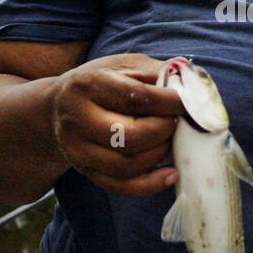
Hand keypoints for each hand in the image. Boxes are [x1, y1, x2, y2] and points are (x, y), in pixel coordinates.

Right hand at [48, 54, 185, 195]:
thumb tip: (194, 85)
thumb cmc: (100, 82)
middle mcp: (77, 118)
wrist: (58, 106)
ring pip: (125, 165)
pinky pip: (119, 185)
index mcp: (87, 85)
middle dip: (163, 131)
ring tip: (171, 142)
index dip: (169, 103)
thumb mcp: (124, 66)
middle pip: (128, 135)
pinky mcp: (84, 170)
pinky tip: (170, 173)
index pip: (134, 98)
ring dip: (159, 155)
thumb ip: (156, 72)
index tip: (189, 103)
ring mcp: (77, 149)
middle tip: (177, 122)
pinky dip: (149, 185)